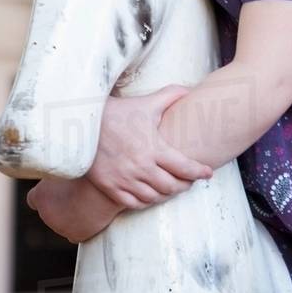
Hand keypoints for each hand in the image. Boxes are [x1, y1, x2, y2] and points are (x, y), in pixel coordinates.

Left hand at [26, 177, 122, 243]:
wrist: (106, 186)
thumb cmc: (87, 170)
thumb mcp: (66, 166)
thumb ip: (58, 174)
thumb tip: (59, 172)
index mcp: (39, 196)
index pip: (34, 200)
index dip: (47, 196)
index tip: (57, 191)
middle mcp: (46, 215)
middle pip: (52, 212)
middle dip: (63, 206)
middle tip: (79, 194)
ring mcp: (60, 228)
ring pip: (65, 225)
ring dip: (74, 217)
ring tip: (90, 203)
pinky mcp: (76, 236)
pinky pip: (76, 235)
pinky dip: (83, 229)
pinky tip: (92, 217)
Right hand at [86, 85, 212, 209]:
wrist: (83, 124)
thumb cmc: (118, 113)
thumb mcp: (146, 104)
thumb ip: (170, 96)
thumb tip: (191, 89)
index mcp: (153, 148)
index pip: (185, 167)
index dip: (200, 172)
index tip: (208, 173)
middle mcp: (141, 167)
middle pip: (172, 186)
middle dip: (185, 185)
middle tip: (189, 181)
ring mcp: (124, 179)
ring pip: (154, 197)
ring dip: (167, 194)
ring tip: (172, 188)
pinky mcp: (110, 187)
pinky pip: (134, 203)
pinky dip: (146, 202)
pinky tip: (151, 194)